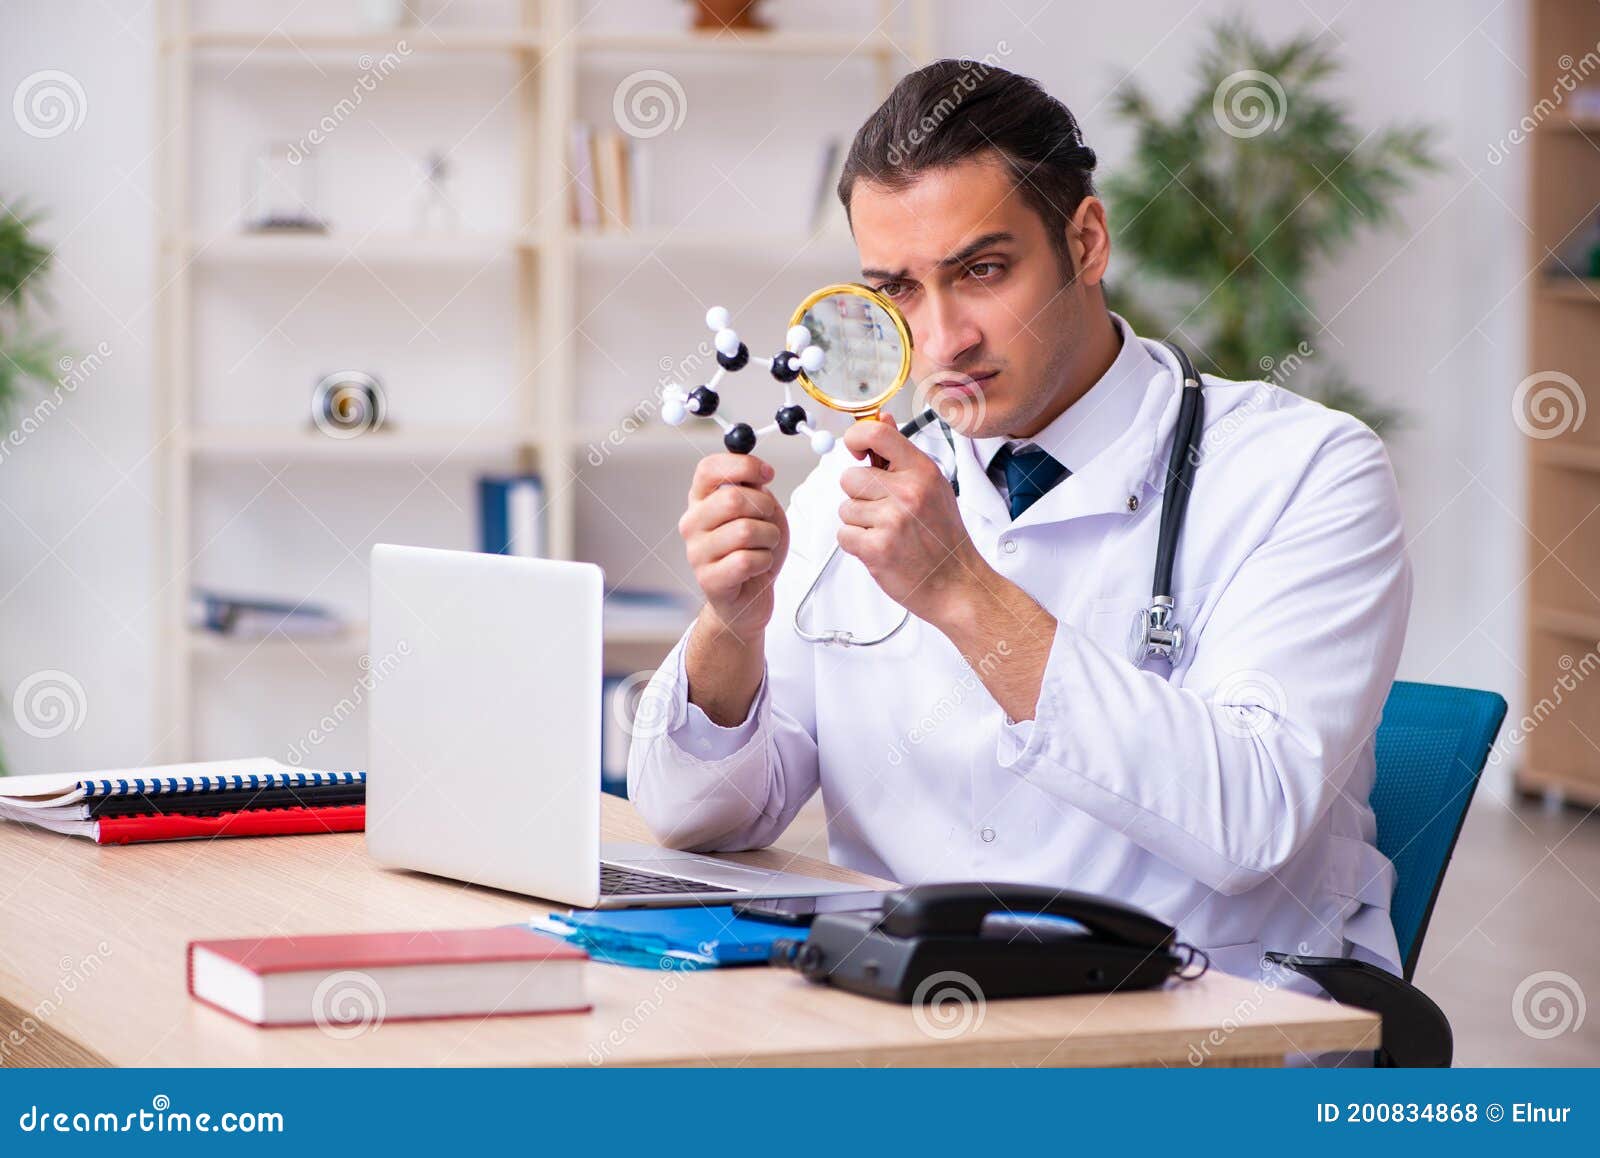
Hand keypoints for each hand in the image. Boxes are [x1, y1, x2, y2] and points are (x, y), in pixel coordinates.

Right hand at [679, 452, 788, 642]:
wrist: (748, 597)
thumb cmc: (752, 551)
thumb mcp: (759, 511)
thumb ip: (754, 489)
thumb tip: (756, 473)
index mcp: (701, 501)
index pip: (709, 469)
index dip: (743, 465)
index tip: (766, 473)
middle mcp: (693, 524)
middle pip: (733, 499)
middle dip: (764, 509)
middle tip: (768, 521)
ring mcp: (697, 553)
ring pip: (746, 531)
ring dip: (769, 538)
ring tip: (764, 547)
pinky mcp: (709, 579)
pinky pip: (747, 560)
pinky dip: (764, 561)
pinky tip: (757, 566)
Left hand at [837, 414, 990, 627]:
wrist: (957, 583)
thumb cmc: (943, 537)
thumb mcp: (932, 486)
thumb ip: (900, 454)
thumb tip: (880, 418)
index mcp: (922, 472)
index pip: (877, 434)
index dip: (855, 437)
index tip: (855, 449)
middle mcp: (908, 492)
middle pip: (849, 477)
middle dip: (858, 495)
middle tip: (883, 510)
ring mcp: (892, 521)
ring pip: (844, 508)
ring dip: (859, 522)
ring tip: (887, 532)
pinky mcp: (877, 548)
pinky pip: (844, 534)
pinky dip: (856, 544)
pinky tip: (881, 548)